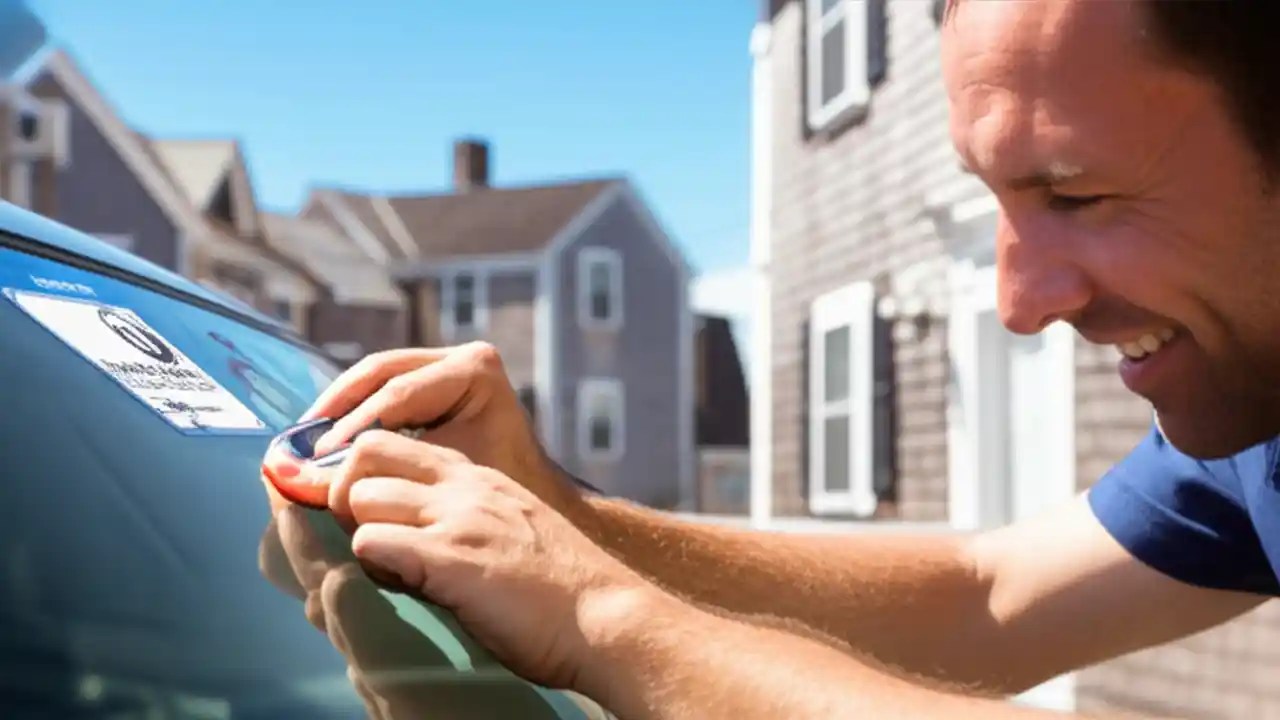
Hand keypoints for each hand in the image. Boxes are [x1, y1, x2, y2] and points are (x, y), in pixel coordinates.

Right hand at [295, 343, 586, 519]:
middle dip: (337, 408)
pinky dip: (355, 413)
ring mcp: (452, 363)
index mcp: (474, 370)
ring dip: (340, 408)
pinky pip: (385, 389)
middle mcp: (464, 356)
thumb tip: (290, 473)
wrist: (541, 506)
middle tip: (300, 443)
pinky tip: (330, 441)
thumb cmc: (498, 501)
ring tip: (306, 441)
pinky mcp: (439, 380)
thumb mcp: (435, 482)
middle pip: (380, 373)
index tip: (319, 460)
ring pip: (377, 377)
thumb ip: (371, 475)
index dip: (352, 428)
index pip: (397, 394)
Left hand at [312, 429, 654, 691]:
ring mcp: (459, 518)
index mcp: (479, 477)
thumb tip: (405, 536)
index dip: (364, 472)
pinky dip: (375, 568)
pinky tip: (410, 587)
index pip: (394, 441)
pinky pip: (372, 543)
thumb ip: (462, 520)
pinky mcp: (452, 558)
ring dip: (362, 535)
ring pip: (359, 496)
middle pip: (365, 453)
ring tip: (397, 570)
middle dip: (346, 494)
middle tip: (371, 539)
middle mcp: (465, 485)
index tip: (364, 510)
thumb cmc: (559, 591)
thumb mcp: (510, 531)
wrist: (606, 618)